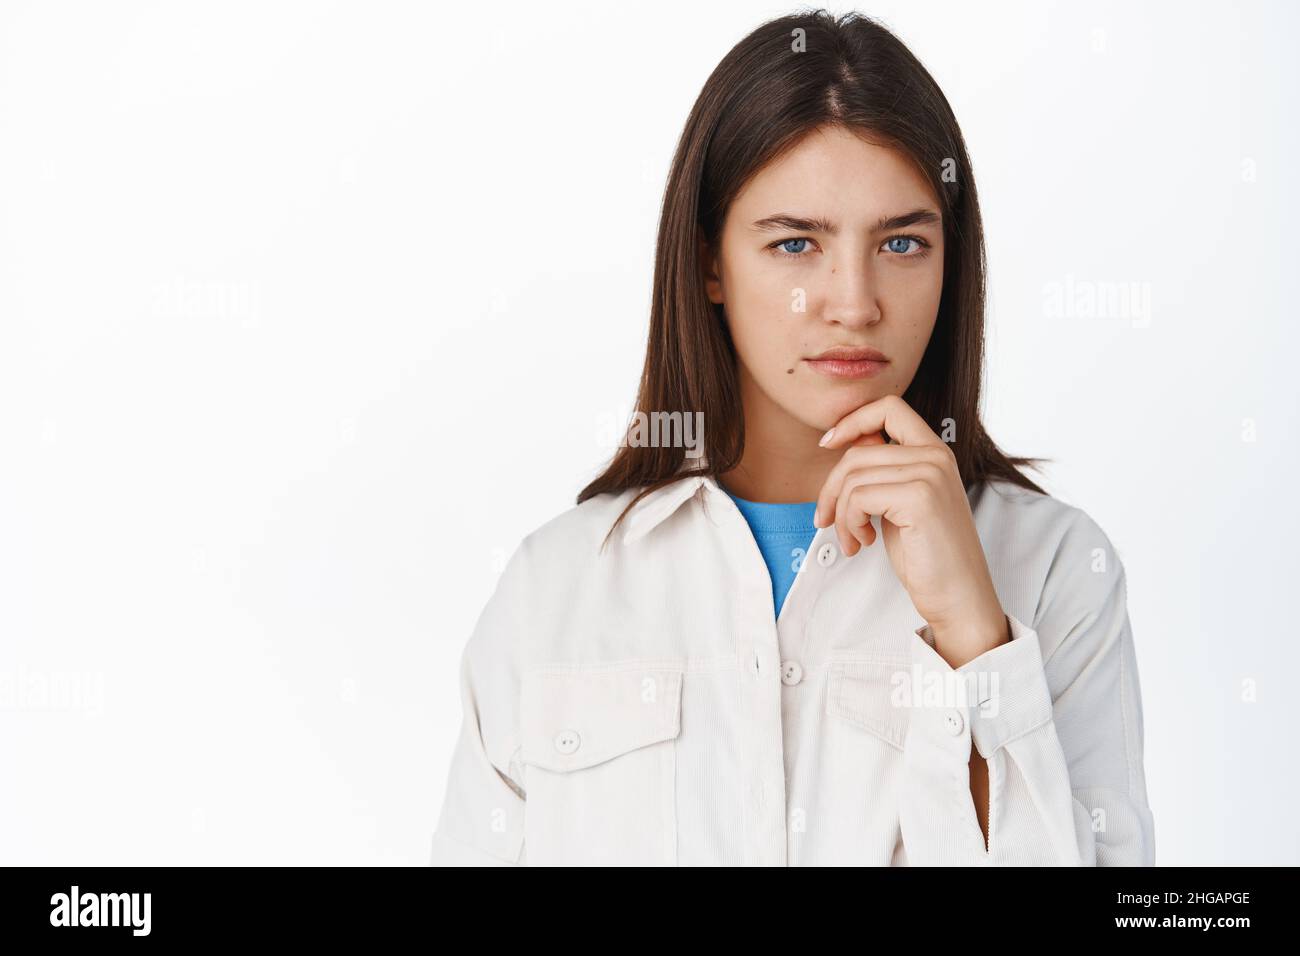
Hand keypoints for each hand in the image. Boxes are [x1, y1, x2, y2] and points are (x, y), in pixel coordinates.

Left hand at [813, 395, 1008, 662]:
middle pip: (857, 452)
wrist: (958, 595)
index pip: (889, 408)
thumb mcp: (899, 502)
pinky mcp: (920, 497)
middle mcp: (936, 456)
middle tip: (827, 520)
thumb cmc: (926, 555)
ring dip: (840, 514)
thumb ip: (882, 470)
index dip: (852, 420)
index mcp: (935, 451)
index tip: (828, 444)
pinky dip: (849, 524)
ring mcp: (930, 473)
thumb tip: (849, 441)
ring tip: (852, 540)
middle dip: (831, 488)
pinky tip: (863, 543)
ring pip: (852, 477)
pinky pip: (858, 497)